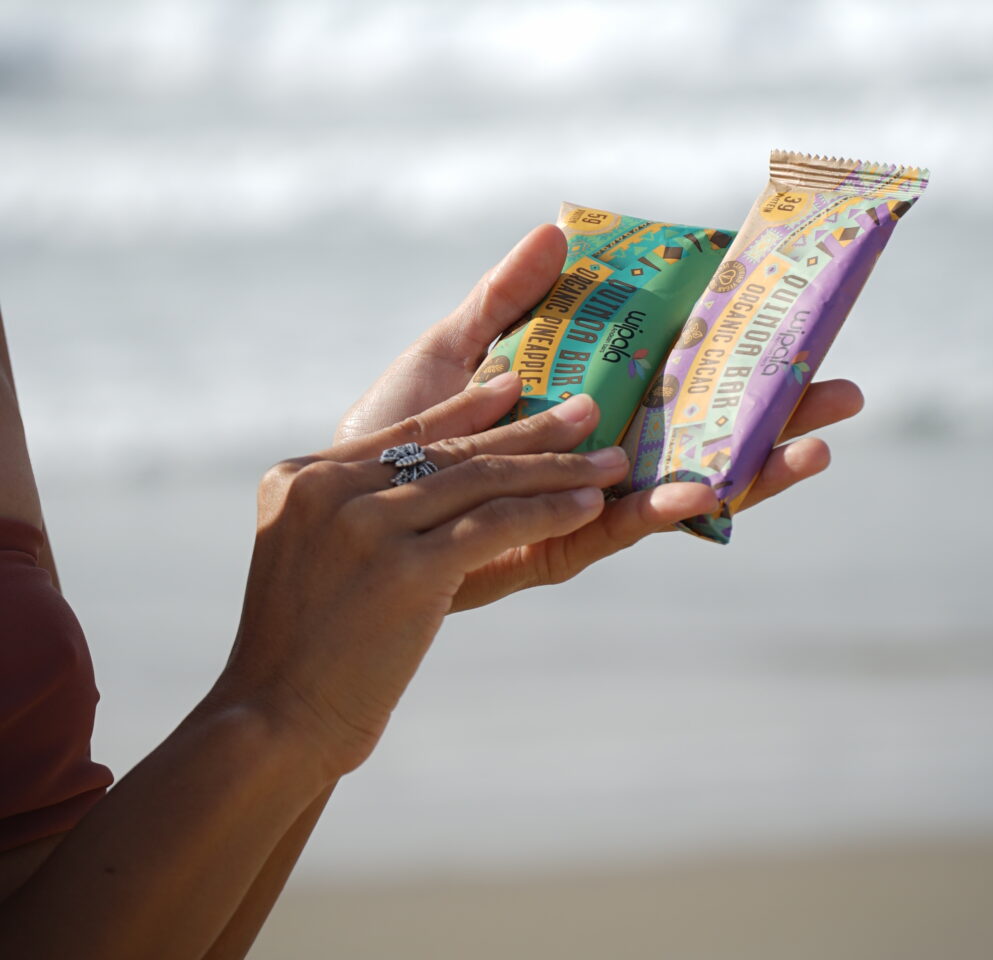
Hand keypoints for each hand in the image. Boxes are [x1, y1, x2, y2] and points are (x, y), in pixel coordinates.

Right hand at [218, 381, 625, 780]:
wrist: (272, 720)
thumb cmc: (299, 651)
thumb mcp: (310, 555)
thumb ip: (349, 510)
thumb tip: (416, 482)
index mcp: (301, 477)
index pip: (404, 434)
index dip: (466, 410)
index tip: (514, 384)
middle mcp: (329, 489)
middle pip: (449, 452)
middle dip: (527, 432)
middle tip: (584, 411)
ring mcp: (365, 525)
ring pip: (481, 481)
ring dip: (554, 470)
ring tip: (606, 462)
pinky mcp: (405, 567)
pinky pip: (495, 524)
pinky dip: (547, 511)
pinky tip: (588, 506)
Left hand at [333, 224, 863, 610]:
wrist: (342, 515)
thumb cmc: (392, 430)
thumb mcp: (450, 350)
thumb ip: (505, 298)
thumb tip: (557, 228)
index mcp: (584, 401)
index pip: (676, 375)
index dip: (732, 352)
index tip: (789, 319)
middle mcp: (599, 451)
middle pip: (701, 428)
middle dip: (772, 410)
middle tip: (842, 384)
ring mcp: (587, 500)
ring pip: (686, 483)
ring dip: (751, 465)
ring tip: (816, 440)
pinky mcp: (561, 543)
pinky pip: (625, 527)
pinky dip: (668, 508)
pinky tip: (708, 487)